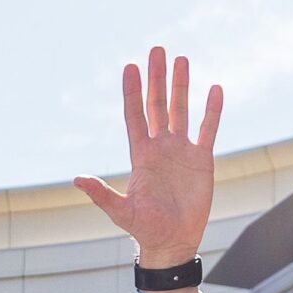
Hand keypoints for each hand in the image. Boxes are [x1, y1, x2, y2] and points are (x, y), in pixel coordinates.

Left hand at [75, 46, 222, 269]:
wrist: (172, 242)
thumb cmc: (144, 228)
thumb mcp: (120, 211)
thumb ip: (101, 193)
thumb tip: (76, 178)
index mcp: (140, 155)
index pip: (134, 115)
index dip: (132, 92)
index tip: (130, 67)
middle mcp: (160, 147)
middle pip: (157, 105)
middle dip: (157, 78)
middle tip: (157, 50)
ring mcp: (181, 151)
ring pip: (181, 110)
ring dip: (181, 86)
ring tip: (182, 59)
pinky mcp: (202, 160)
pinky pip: (208, 129)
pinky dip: (212, 111)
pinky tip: (215, 90)